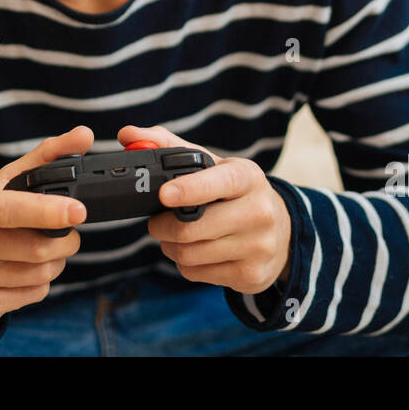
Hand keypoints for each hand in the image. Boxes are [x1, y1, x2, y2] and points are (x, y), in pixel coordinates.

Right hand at [0, 126, 92, 323]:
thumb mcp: (3, 182)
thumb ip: (46, 157)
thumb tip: (85, 135)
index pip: (7, 210)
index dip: (46, 211)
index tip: (79, 211)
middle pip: (36, 248)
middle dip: (66, 239)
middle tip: (69, 228)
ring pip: (40, 273)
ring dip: (57, 260)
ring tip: (46, 247)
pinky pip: (34, 294)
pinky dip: (42, 280)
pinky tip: (26, 268)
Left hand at [119, 125, 291, 295]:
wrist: (281, 230)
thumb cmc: (235, 193)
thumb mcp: (212, 165)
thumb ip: (168, 146)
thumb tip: (127, 134)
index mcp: (247, 177)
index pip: (220, 183)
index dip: (190, 190)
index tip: (164, 194)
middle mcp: (259, 211)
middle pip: (193, 228)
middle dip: (162, 226)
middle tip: (156, 221)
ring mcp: (258, 246)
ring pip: (190, 254)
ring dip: (171, 246)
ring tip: (176, 236)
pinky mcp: (251, 275)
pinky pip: (196, 273)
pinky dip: (186, 264)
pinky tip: (196, 251)